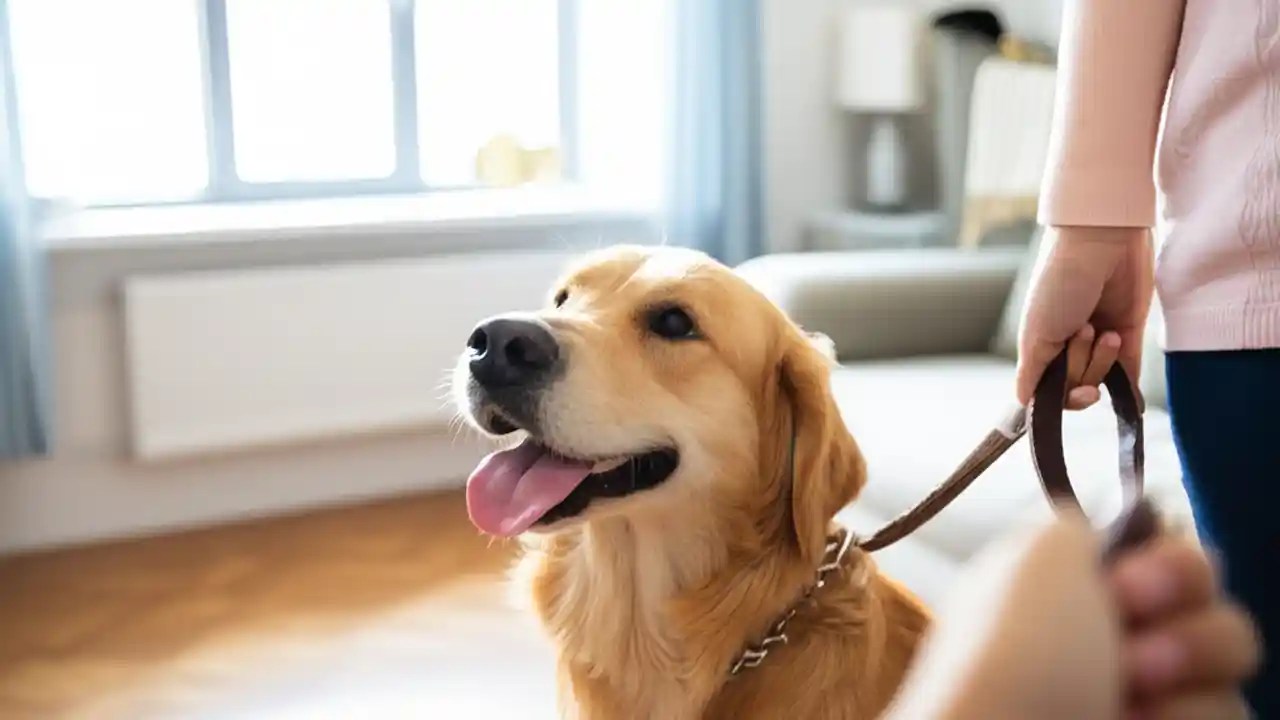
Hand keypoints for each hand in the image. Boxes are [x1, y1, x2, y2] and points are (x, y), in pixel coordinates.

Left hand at [886, 517, 1258, 719]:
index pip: (1170, 553)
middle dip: (1191, 626)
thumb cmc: (1009, 658)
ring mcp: (1139, 696)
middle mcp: (1108, 638)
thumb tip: (1121, 533)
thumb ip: (1083, 527)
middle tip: (1132, 656)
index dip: (1170, 564)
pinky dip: (1190, 719)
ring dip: (1189, 675)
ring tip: (1129, 701)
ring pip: (1227, 669)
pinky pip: (1228, 715)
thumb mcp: (1035, 554)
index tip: (1125, 585)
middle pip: (1214, 608)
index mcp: (1069, 584)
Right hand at [1016, 226, 1154, 409]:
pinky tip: (1132, 405)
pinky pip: (1129, 372)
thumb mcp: (1036, 333)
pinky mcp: (1128, 332)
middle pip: (1075, 385)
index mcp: (1041, 344)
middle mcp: (1067, 345)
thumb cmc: (1060, 282)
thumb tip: (1024, 405)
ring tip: (1106, 331)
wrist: (1102, 242)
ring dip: (1104, 361)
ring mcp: (1098, 340)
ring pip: (1101, 379)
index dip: (1059, 396)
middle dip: (1081, 366)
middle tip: (1082, 332)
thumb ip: (1031, 373)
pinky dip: (1130, 390)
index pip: (1046, 389)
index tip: (1070, 392)